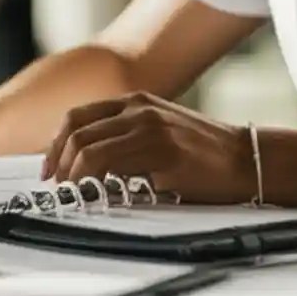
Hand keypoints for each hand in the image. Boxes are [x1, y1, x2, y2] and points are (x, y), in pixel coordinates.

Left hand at [43, 92, 254, 203]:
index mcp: (134, 102)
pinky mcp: (162, 149)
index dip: (56, 145)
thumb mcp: (157, 133)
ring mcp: (150, 126)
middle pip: (77, 131)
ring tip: (73, 193)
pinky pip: (112, 163)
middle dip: (58, 162)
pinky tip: (96, 193)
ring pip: (89, 148)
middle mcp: (138, 108)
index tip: (50, 170)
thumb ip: (123, 140)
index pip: (77, 117)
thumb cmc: (202, 155)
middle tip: (57, 186)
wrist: (246, 160)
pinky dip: (94, 180)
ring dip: (73, 174)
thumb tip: (83, 166)